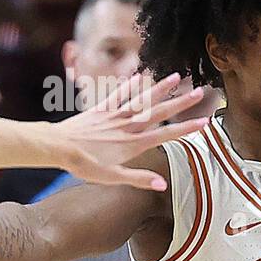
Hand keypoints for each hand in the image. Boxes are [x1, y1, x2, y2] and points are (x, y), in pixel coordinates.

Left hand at [50, 72, 207, 190]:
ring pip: (142, 99)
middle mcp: (127, 126)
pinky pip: (118, 94)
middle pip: (159, 112)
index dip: (186, 128)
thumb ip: (138, 179)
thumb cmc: (83, 164)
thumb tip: (163, 185)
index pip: (166, 135)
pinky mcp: (101, 109)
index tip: (204, 122)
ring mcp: (114, 115)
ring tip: (176, 76)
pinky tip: (140, 75)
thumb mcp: (111, 178)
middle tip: (200, 91)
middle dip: (181, 102)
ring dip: (160, 88)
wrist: (56, 146)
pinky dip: (129, 85)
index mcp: (133, 144)